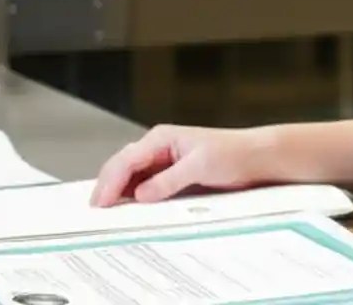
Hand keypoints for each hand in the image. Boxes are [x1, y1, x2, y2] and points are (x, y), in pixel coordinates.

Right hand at [89, 125, 277, 206]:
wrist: (256, 157)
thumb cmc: (232, 153)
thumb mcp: (200, 166)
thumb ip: (168, 180)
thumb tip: (140, 195)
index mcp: (161, 138)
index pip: (126, 160)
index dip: (110, 182)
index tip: (101, 203)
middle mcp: (158, 147)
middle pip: (122, 167)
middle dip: (107, 187)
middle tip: (96, 212)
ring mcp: (163, 161)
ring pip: (130, 177)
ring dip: (118, 193)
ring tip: (107, 214)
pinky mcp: (170, 175)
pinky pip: (145, 185)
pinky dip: (133, 196)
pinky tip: (130, 210)